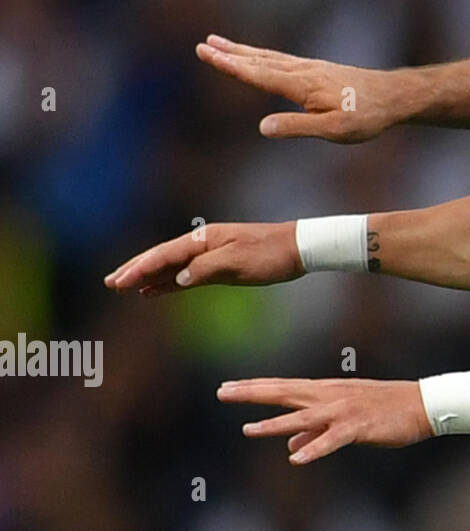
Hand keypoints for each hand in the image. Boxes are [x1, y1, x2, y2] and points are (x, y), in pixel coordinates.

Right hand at [104, 221, 301, 294]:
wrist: (299, 249)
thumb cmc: (269, 255)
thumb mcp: (236, 264)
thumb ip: (204, 270)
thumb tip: (177, 279)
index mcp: (205, 239)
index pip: (164, 255)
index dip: (139, 269)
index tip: (118, 282)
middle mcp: (204, 244)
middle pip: (162, 257)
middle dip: (136, 270)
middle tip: (110, 283)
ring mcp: (211, 254)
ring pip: (172, 266)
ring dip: (149, 277)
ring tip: (125, 287)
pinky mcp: (220, 265)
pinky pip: (187, 274)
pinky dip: (169, 282)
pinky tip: (157, 291)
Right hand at [197, 34, 414, 141]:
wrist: (394, 96)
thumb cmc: (367, 116)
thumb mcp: (334, 130)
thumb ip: (298, 127)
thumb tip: (262, 127)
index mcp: (302, 85)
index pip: (258, 73)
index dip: (230, 65)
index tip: (205, 52)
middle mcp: (303, 71)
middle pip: (259, 60)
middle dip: (229, 54)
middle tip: (202, 45)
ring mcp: (311, 68)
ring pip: (270, 57)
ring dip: (243, 51)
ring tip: (220, 43)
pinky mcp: (319, 70)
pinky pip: (282, 60)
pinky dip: (263, 56)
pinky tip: (259, 57)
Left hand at [218, 378, 431, 463]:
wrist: (421, 404)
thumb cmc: (384, 409)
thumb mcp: (346, 416)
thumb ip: (314, 431)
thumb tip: (290, 447)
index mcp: (325, 391)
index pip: (282, 387)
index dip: (254, 388)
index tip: (227, 387)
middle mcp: (329, 396)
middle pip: (284, 393)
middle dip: (252, 394)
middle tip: (221, 392)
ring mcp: (343, 411)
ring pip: (302, 417)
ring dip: (275, 425)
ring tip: (248, 430)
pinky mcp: (358, 427)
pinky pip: (332, 440)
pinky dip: (315, 449)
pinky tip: (297, 459)